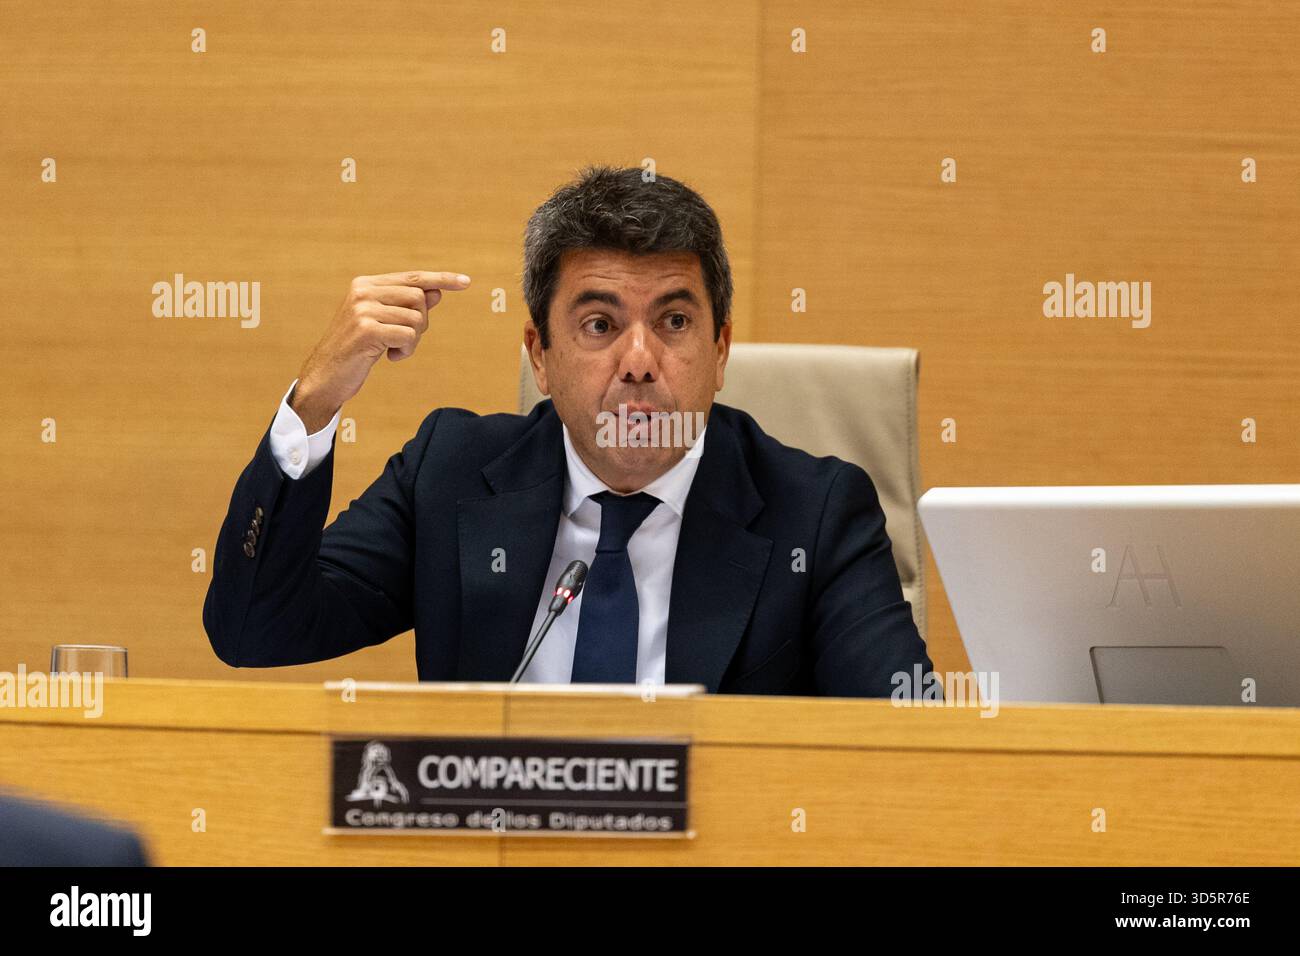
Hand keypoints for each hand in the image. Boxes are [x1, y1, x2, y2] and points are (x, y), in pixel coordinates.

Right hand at [290, 270, 470, 430]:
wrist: (325, 377)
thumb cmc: (355, 351)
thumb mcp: (381, 324)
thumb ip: (405, 307)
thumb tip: (436, 291)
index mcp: (365, 285)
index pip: (413, 277)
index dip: (441, 279)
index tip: (466, 282)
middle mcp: (363, 291)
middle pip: (419, 298)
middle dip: (421, 322)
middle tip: (403, 339)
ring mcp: (363, 309)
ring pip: (417, 318)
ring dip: (413, 341)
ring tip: (392, 350)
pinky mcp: (367, 330)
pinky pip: (409, 336)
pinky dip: (406, 351)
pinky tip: (389, 357)